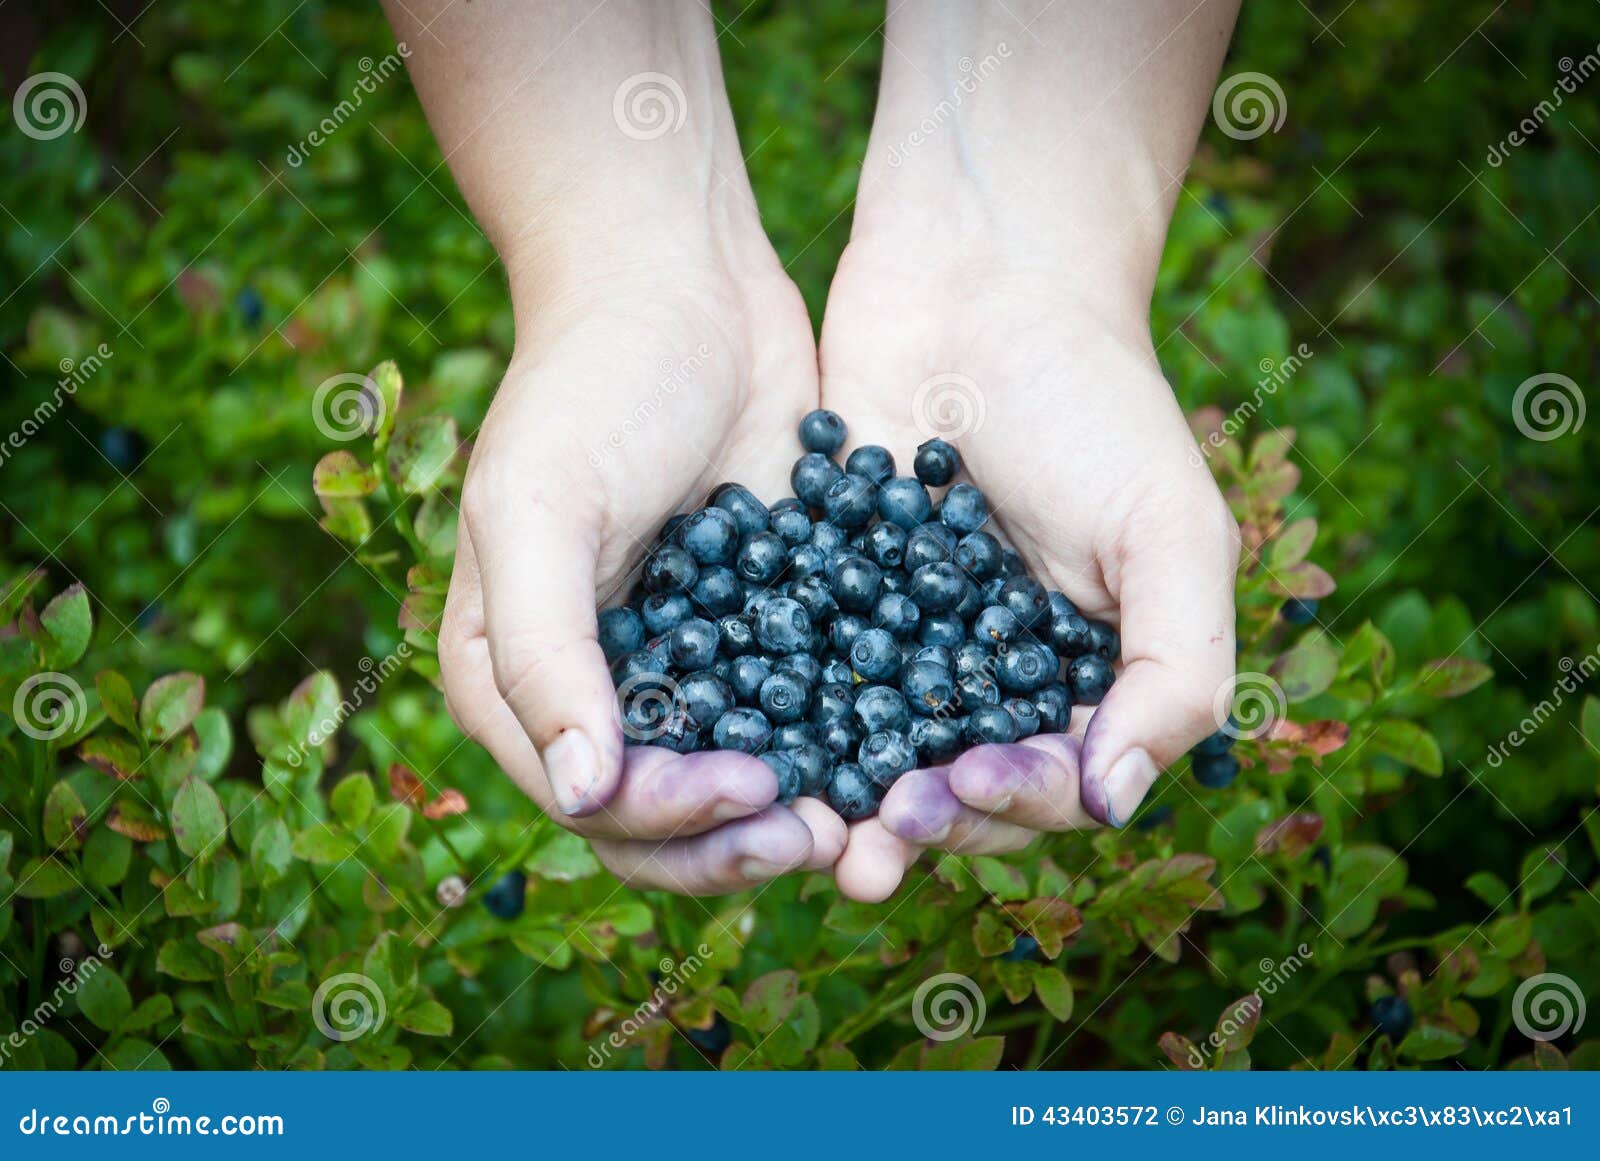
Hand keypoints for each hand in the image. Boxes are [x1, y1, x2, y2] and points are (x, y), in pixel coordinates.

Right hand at [441, 230, 845, 893]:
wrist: (682, 283)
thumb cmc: (589, 385)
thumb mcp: (541, 507)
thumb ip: (543, 652)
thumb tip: (577, 796)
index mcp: (515, 681)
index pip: (596, 802)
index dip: (673, 821)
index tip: (754, 791)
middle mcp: (598, 692)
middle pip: (669, 820)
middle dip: (742, 841)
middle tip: (829, 839)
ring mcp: (688, 664)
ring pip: (744, 784)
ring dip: (802, 814)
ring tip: (873, 821)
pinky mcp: (766, 627)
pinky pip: (804, 712)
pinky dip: (845, 745)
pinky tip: (903, 754)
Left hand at [818, 238, 1239, 900]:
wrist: (977, 282)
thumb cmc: (1093, 403)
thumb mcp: (1171, 533)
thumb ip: (1172, 671)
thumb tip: (1118, 807)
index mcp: (1086, 673)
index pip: (1056, 779)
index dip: (1016, 802)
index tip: (968, 787)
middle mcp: (993, 672)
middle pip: (959, 784)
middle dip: (925, 820)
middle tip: (876, 843)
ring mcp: (905, 640)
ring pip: (876, 750)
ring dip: (848, 803)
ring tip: (813, 836)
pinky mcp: (826, 596)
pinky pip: (807, 676)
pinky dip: (784, 720)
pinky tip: (752, 752)